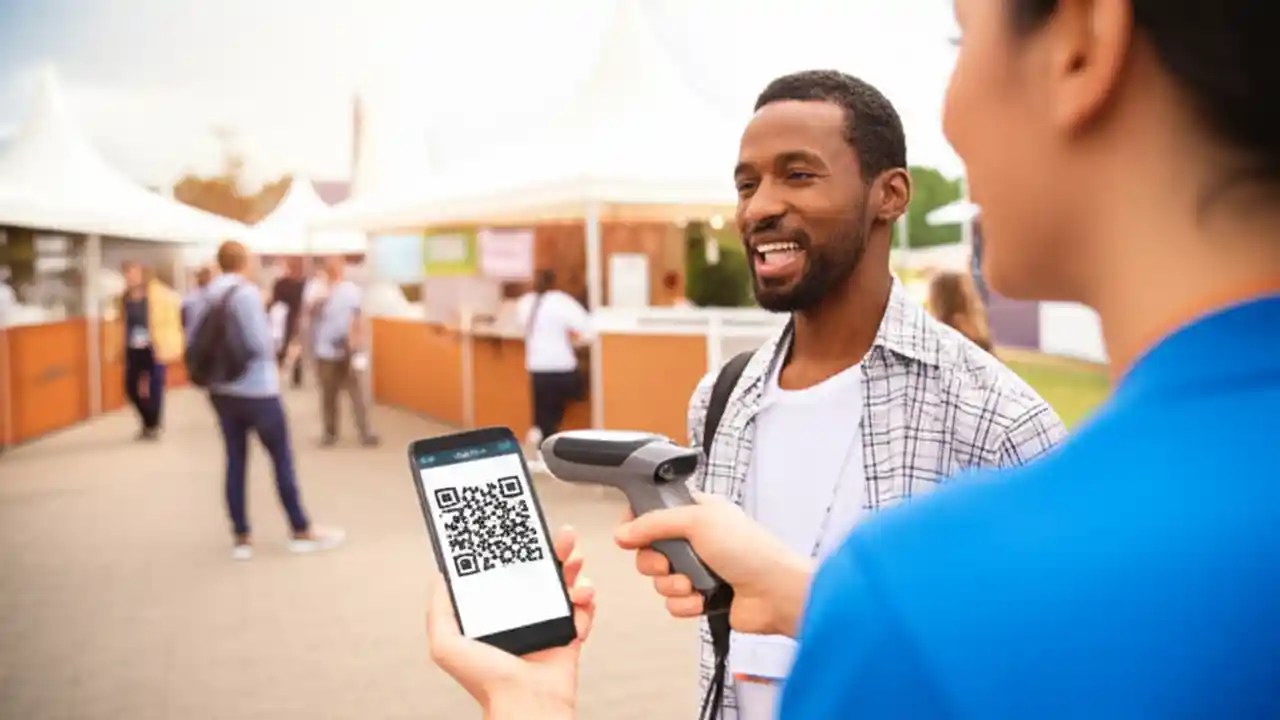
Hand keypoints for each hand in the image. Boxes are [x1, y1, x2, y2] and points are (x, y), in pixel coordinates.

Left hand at [428, 526, 594, 719]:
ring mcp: (548, 620)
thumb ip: (439, 609)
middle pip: (541, 569)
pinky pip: (585, 607)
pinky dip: (587, 599)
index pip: (506, 569)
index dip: (515, 547)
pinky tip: (580, 598)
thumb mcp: (445, 644)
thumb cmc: (485, 681)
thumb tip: (440, 575)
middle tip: (561, 536)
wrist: (526, 703)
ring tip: (575, 561)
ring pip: (566, 582)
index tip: (521, 528)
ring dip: (574, 567)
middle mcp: (522, 612)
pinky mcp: (570, 632)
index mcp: (496, 610)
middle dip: (553, 548)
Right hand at [615, 493, 813, 637]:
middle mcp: (696, 540)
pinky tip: (703, 600)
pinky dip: (686, 604)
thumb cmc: (750, 550)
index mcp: (697, 512)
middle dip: (654, 562)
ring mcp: (698, 570)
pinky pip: (673, 604)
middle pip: (649, 551)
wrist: (775, 593)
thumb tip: (622, 532)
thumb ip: (655, 523)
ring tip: (694, 583)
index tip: (631, 535)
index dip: (637, 525)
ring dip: (673, 585)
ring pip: (660, 581)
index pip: (653, 513)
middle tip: (668, 563)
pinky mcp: (702, 598)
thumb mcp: (698, 521)